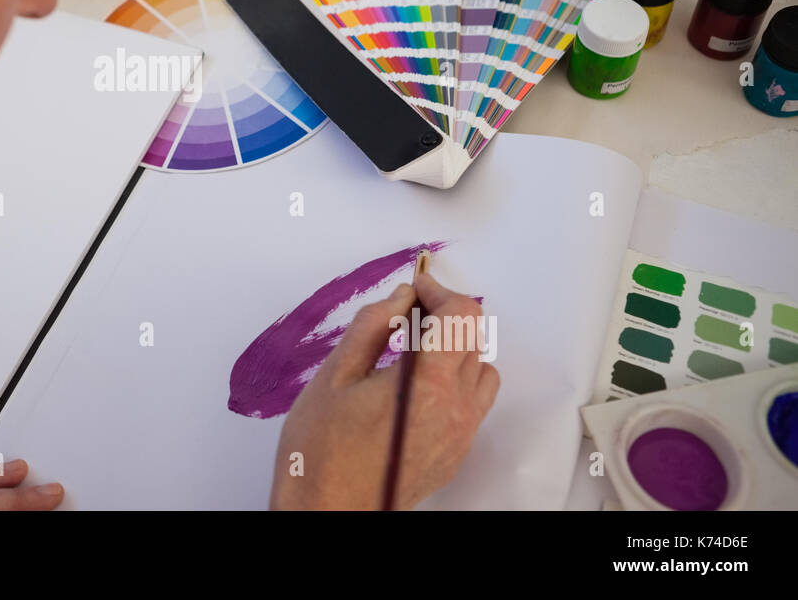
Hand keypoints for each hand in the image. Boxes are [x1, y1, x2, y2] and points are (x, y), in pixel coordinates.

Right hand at [269, 270, 498, 509]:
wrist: (326, 514)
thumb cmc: (320, 452)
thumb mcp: (334, 375)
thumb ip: (372, 326)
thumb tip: (401, 298)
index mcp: (427, 385)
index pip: (460, 316)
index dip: (438, 290)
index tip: (414, 287)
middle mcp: (454, 410)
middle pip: (474, 338)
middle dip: (443, 315)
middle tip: (406, 313)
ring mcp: (459, 436)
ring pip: (480, 371)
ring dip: (454, 350)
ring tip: (412, 351)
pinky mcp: (454, 455)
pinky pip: (471, 404)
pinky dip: (452, 381)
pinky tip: (412, 387)